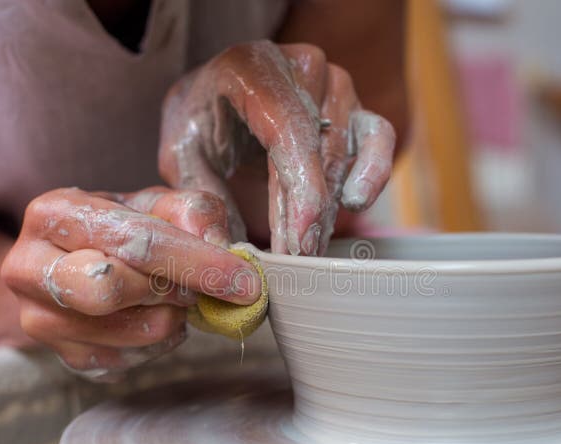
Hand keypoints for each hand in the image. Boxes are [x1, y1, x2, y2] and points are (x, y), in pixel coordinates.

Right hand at [1, 186, 259, 381]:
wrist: (82, 259)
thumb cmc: (127, 226)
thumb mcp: (162, 204)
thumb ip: (196, 215)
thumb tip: (220, 251)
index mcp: (54, 212)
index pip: (132, 240)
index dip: (195, 263)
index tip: (243, 282)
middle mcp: (28, 265)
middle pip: (107, 291)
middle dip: (167, 291)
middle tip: (194, 288)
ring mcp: (37, 317)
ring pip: (123, 333)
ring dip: (169, 320)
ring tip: (175, 301)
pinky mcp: (57, 355)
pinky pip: (123, 362)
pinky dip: (156, 344)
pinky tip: (156, 319)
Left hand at [158, 40, 395, 255]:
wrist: (215, 97)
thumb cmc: (200, 122)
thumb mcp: (182, 155)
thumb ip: (198, 198)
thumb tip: (222, 250)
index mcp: (251, 66)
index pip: (288, 130)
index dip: (299, 190)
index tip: (298, 242)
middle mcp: (301, 67)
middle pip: (318, 150)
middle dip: (308, 214)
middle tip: (293, 261)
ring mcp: (334, 84)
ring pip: (343, 156)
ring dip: (328, 209)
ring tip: (306, 247)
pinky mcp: (355, 106)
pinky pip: (379, 138)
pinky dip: (374, 172)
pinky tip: (356, 203)